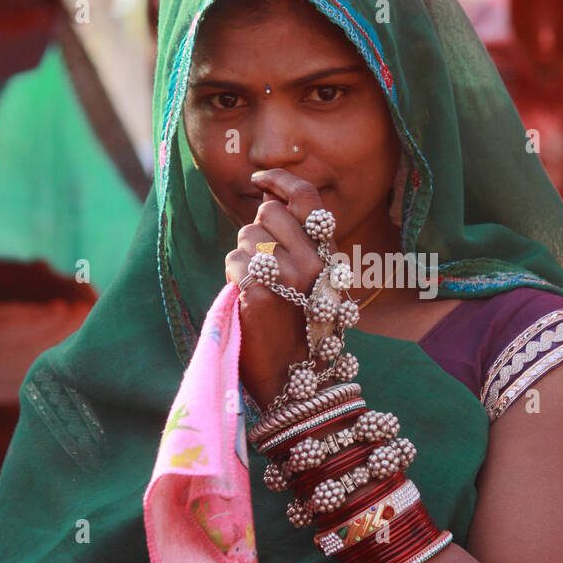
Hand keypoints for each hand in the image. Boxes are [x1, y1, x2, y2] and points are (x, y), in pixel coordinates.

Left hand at [224, 169, 338, 406]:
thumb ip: (295, 242)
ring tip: (257, 289)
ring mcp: (291, 276)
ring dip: (242, 259)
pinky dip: (234, 280)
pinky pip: (235, 263)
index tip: (260, 179)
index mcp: (328, 256)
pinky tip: (247, 301)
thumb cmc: (296, 330)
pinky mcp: (263, 291)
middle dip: (254, 233)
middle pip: (268, 213)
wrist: (295, 383)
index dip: (281, 181)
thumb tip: (267, 200)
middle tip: (260, 264)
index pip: (308, 199)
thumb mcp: (310, 282)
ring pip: (246, 238)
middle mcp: (315, 262)